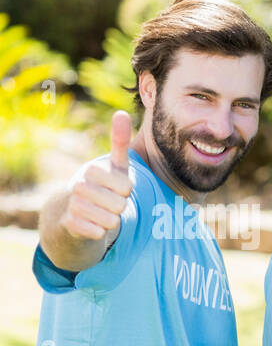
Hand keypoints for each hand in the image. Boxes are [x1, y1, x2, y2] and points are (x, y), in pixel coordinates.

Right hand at [58, 110, 134, 241]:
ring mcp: (73, 204)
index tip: (116, 189)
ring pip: (112, 221)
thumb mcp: (115, 167)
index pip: (127, 187)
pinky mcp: (69, 224)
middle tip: (108, 204)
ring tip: (100, 214)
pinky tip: (90, 225)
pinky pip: (99, 233)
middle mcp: (79, 185)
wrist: (74, 216)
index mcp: (93, 170)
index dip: (126, 192)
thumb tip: (121, 112)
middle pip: (121, 205)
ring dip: (111, 221)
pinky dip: (100, 233)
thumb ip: (120, 142)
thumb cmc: (102, 189)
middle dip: (120, 209)